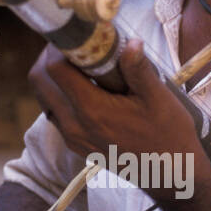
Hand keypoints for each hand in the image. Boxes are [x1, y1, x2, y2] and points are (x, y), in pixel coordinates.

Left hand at [28, 40, 198, 189]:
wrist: (170, 175)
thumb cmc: (168, 135)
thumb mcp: (158, 98)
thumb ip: (138, 69)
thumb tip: (130, 42)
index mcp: (92, 111)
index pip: (54, 68)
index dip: (60, 45)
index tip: (77, 34)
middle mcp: (74, 126)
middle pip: (39, 81)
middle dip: (50, 56)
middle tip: (75, 45)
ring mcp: (72, 138)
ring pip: (44, 97)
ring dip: (53, 76)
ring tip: (81, 65)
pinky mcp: (75, 144)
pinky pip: (54, 113)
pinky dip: (61, 94)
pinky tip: (86, 87)